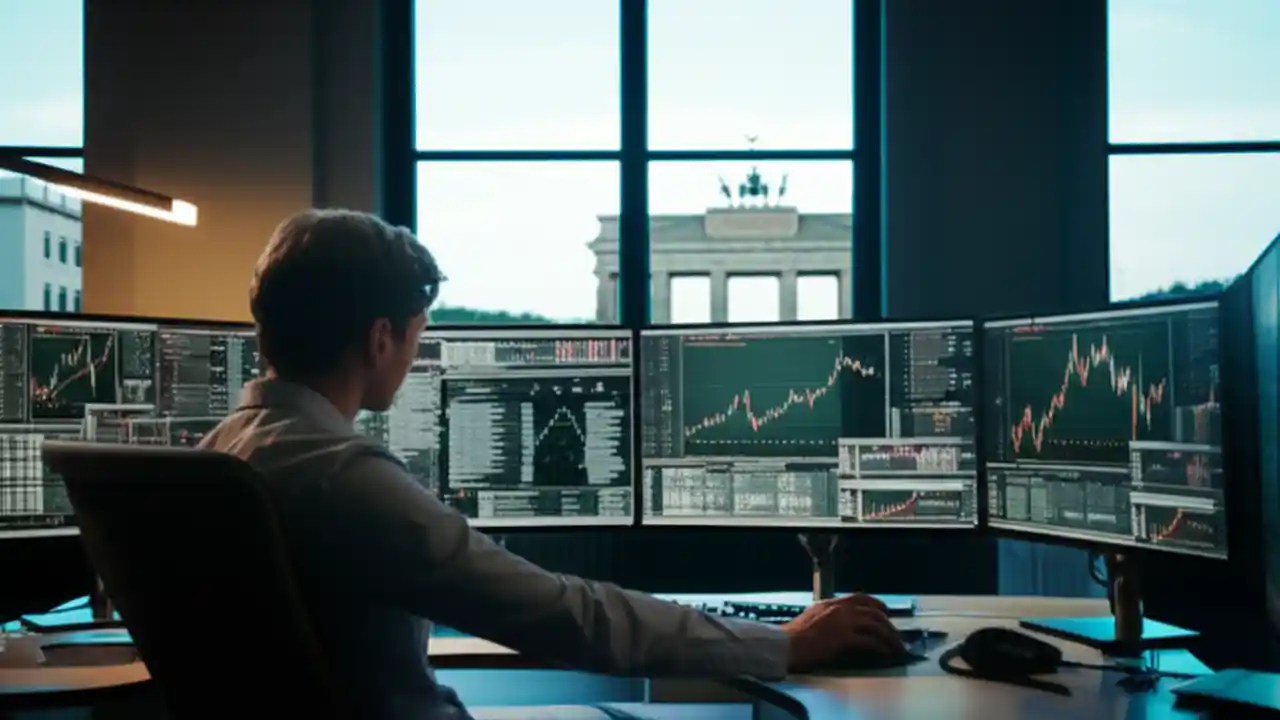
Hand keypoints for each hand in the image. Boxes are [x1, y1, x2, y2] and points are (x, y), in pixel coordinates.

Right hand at [781, 594, 906, 671]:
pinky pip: (870, 642)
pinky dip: (881, 648)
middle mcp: (840, 609)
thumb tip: (843, 626)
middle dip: (889, 626)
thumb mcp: (812, 618)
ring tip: (896, 648)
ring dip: (890, 638)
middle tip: (896, 637)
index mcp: (832, 603)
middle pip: (874, 613)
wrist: (784, 645)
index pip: (862, 598)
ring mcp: (843, 623)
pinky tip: (885, 654)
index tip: (885, 614)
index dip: (878, 606)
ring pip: (876, 626)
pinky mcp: (844, 638)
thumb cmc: (793, 637)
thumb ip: (829, 617)